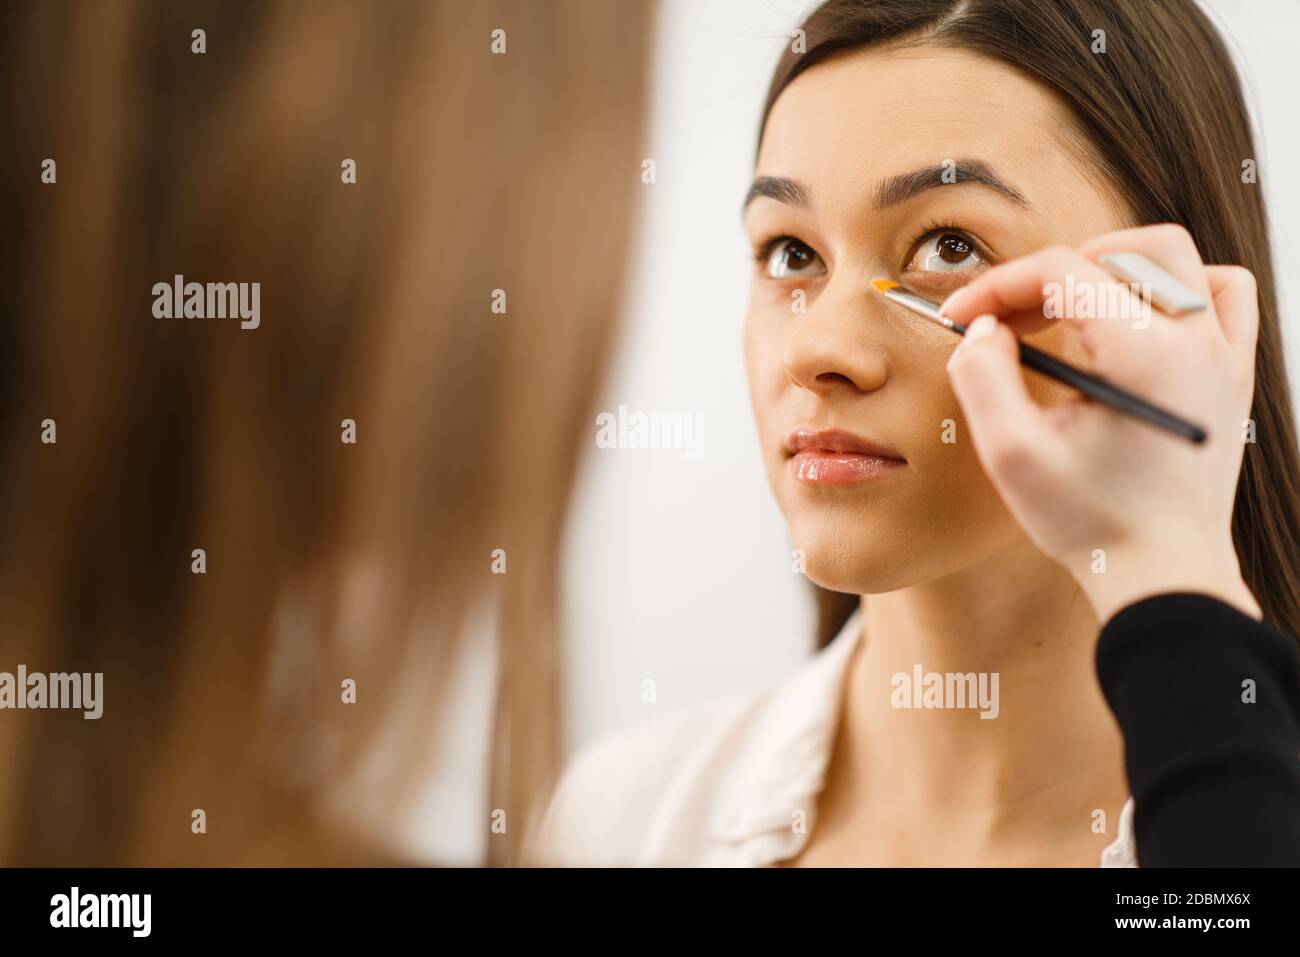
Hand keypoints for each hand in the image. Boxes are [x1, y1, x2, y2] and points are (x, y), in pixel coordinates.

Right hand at [941, 224, 1261, 622]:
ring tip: (1071, 311)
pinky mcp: (1231, 377)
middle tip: (1008, 318)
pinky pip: (1225, 295)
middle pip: (1120, 251)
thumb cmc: (1091, 523)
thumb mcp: (1012, 454)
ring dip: (1116, 269)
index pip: (1062, 272)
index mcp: (1144, 355)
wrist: (1164, 576)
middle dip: (1051, 272)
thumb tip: (980, 327)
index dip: (998, 285)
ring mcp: (1223, 357)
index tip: (960, 317)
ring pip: (1180, 259)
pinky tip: (1138, 323)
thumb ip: (982, 378)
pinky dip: (1179, 288)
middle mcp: (1196, 342)